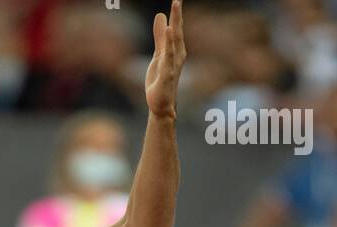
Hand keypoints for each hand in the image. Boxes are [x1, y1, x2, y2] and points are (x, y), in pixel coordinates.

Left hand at [145, 1, 186, 119]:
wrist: (160, 106)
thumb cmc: (160, 82)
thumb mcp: (158, 55)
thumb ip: (159, 37)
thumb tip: (160, 16)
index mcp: (175, 50)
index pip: (176, 28)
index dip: (176, 14)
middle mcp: (178, 55)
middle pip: (177, 31)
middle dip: (178, 15)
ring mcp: (173, 64)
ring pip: (175, 41)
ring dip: (175, 24)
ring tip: (175, 7)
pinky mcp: (168, 74)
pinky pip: (169, 56)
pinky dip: (169, 43)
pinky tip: (168, 30)